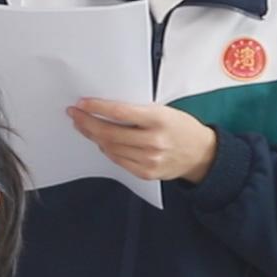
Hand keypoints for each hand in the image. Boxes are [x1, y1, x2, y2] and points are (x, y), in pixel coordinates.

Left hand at [68, 100, 217, 183]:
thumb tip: (105, 108)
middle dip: (87, 122)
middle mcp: (153, 141)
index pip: (119, 112)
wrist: (201, 154)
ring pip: (109, 147)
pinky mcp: (145, 172)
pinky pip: (117, 160)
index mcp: (159, 119)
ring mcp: (149, 159)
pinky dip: (106, 149)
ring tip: (84, 126)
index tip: (82, 103)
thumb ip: (137, 110)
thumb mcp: (164, 110)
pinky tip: (100, 141)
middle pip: (109, 133)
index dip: (96, 108)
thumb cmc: (181, 128)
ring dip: (93, 136)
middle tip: (75, 114)